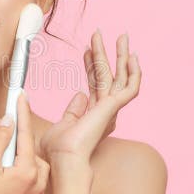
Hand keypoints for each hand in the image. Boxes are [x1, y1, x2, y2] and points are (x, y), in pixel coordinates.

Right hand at [0, 92, 49, 193]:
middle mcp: (39, 180)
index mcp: (28, 171)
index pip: (26, 134)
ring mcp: (38, 189)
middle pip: (26, 145)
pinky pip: (29, 170)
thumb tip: (7, 120)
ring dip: (12, 147)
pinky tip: (3, 159)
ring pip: (28, 157)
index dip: (21, 112)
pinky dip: (17, 161)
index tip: (20, 95)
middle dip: (9, 132)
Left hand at [42, 30, 140, 164]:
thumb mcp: (63, 124)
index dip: (91, 65)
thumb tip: (79, 95)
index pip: (95, 83)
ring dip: (120, 55)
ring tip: (122, 36)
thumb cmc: (58, 148)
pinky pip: (131, 87)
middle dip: (106, 54)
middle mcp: (106, 111)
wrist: (63, 158)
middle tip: (102, 34)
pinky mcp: (114, 107)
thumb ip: (72, 110)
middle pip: (108, 76)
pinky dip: (135, 72)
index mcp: (94, 114)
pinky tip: (133, 56)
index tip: (86, 49)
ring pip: (120, 77)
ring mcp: (111, 109)